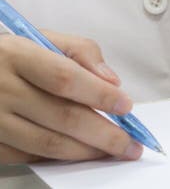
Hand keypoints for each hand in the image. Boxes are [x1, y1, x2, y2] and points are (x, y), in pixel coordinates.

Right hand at [0, 32, 141, 163]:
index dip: (100, 94)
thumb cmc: (12, 56)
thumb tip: (112, 81)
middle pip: (62, 116)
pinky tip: (79, 152)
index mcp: (17, 55)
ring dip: (86, 151)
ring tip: (112, 151)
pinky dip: (58, 157)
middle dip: (104, 133)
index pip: (66, 78)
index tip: (126, 106)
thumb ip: (82, 51)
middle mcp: (0, 89)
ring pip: (47, 143)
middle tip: (130, 143)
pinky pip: (28, 156)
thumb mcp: (42, 39)